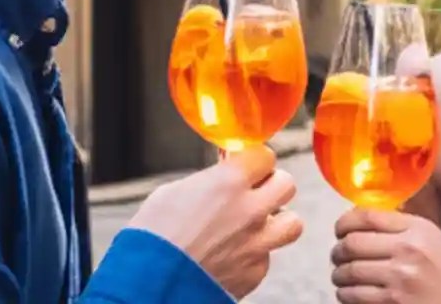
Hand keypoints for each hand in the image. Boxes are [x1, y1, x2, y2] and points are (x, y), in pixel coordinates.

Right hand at [126, 146, 302, 297]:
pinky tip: (233, 254)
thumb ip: (208, 181)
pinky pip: (267, 256)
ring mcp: (257, 243)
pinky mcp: (254, 272)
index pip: (264, 155)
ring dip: (277, 221)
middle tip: (254, 192)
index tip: (245, 166)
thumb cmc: (152, 237)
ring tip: (256, 224)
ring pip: (292, 223)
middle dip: (271, 185)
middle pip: (287, 184)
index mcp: (228, 182)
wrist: (148, 285)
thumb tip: (222, 176)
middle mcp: (250, 210)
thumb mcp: (173, 192)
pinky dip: (254, 254)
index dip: (253, 161)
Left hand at [331, 207, 440, 303]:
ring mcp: (400, 277)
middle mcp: (408, 249)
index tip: (339, 230)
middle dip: (337, 252)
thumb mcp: (429, 239)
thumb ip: (399, 226)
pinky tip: (349, 293)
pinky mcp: (393, 302)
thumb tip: (357, 217)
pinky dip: (345, 295)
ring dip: (339, 275)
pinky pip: (354, 295)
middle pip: (352, 243)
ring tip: (342, 277)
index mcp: (417, 229)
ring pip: (349, 271)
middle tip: (337, 256)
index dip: (344, 222)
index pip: (368, 215)